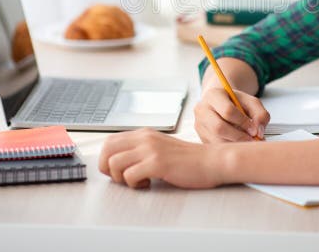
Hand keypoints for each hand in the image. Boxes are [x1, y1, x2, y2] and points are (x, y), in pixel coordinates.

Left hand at [98, 129, 222, 188]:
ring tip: (138, 181)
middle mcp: (145, 138)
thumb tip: (119, 162)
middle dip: (107, 168)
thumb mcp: (161, 147)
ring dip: (121, 178)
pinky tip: (149, 183)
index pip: (109, 141)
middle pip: (106, 150)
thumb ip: (143, 150)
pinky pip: (130, 175)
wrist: (212, 161)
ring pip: (115, 163)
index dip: (106, 159)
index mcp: (144, 133)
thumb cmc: (188, 159)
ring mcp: (151, 149)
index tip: (117, 171)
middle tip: (122, 178)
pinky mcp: (157, 163)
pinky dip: (135, 185)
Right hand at [194, 87, 269, 142]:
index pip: (227, 111)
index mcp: (214, 95)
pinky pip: (216, 148)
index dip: (243, 122)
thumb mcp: (251, 102)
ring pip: (217, 141)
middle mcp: (202, 110)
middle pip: (218, 128)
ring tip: (247, 142)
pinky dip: (230, 149)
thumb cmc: (236, 102)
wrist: (221, 104)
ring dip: (235, 144)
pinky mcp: (201, 138)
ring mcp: (199, 125)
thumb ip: (260, 114)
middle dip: (239, 136)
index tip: (254, 129)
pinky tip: (238, 144)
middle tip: (252, 140)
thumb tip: (259, 131)